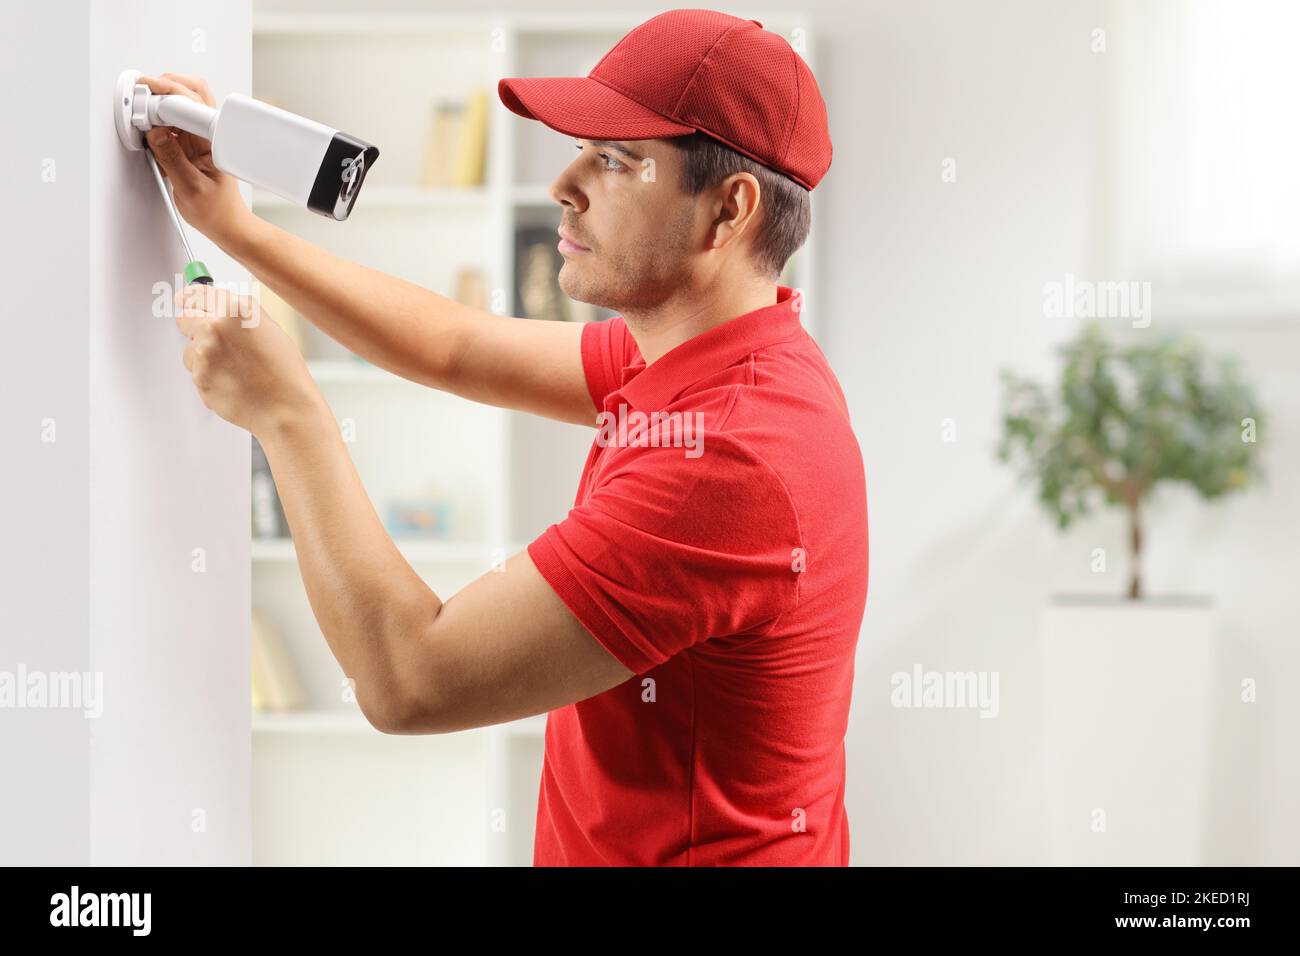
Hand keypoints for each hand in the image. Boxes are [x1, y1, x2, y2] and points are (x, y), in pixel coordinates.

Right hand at [139, 73, 250, 244]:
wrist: (226, 225)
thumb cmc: (217, 211)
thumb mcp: (190, 189)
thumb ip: (172, 159)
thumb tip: (155, 133)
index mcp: (214, 142)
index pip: (192, 108)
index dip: (167, 101)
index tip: (146, 104)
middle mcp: (208, 135)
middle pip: (188, 92)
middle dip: (162, 90)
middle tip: (141, 102)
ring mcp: (198, 137)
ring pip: (178, 104)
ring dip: (158, 104)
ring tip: (142, 116)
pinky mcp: (189, 143)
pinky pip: (170, 122)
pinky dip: (156, 120)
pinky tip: (149, 130)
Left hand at [174, 285, 324, 436]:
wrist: (286, 408)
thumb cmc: (284, 370)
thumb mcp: (269, 328)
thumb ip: (239, 311)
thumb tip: (215, 302)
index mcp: (235, 310)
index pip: (196, 293)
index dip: (191, 297)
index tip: (186, 300)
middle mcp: (214, 328)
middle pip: (184, 318)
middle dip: (195, 326)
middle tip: (213, 339)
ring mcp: (203, 355)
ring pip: (189, 349)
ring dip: (203, 355)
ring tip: (233, 367)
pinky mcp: (199, 379)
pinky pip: (196, 372)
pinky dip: (209, 376)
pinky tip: (233, 381)